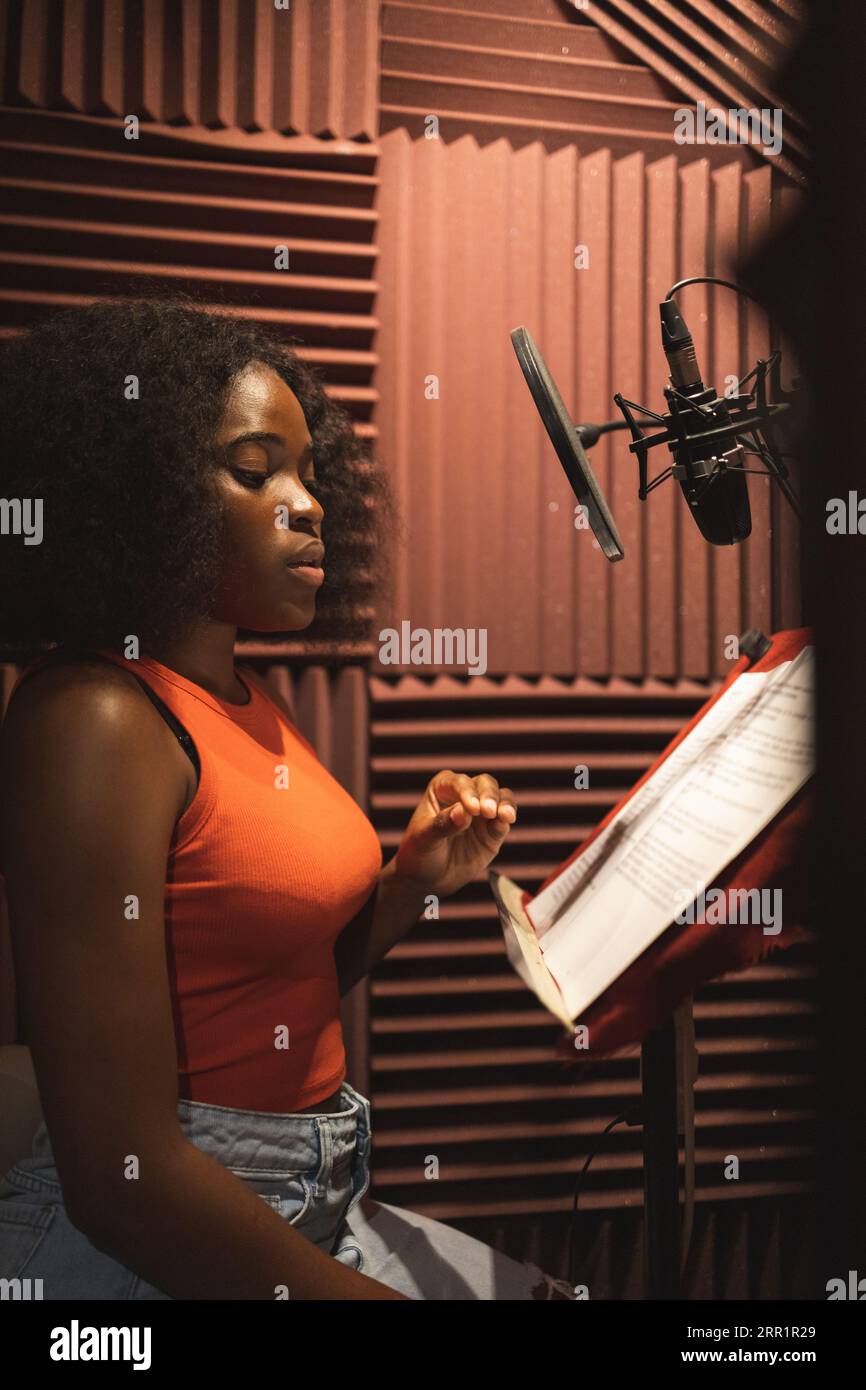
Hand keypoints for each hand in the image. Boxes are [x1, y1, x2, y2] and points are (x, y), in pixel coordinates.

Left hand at [391, 769, 516, 898]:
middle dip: (488, 795)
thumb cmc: (419, 852)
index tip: (471, 807)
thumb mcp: (424, 839)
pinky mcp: (493, 831)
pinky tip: (505, 823)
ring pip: (500, 797)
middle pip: (484, 784)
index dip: (466, 791)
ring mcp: (481, 814)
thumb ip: (443, 824)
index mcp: (442, 790)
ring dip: (504, 803)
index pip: (458, 782)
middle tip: (487, 811)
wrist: (426, 878)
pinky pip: (504, 821)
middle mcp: (464, 796)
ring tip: (505, 816)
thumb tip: (463, 811)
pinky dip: (507, 819)